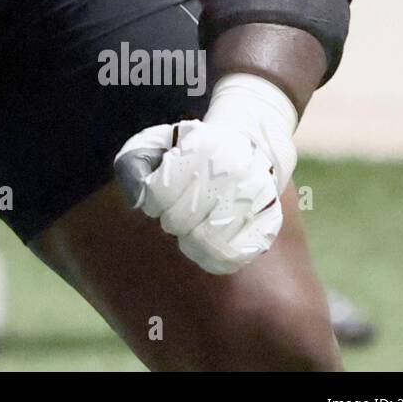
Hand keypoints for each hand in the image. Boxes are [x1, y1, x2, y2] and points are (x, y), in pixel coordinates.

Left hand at [114, 74, 297, 274]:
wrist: (245, 150)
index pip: (161, 191)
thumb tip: (137, 199)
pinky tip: (207, 244)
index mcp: (202, 146)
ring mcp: (256, 199)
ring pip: (208, 243)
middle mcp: (234, 171)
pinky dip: (212, 258)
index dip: (153, 201)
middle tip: (176, 213)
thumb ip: (134, 164)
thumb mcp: (155, 143)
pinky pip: (233, 257)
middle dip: (172, 220)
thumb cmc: (189, 151)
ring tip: (191, 229)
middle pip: (183, 219)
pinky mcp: (268, 224)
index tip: (158, 198)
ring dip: (190, 241)